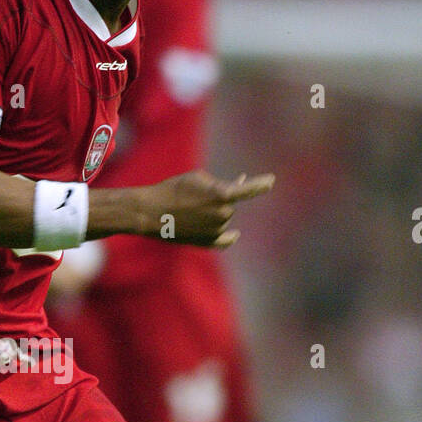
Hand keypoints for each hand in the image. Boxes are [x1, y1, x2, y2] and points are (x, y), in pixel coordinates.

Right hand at [143, 170, 274, 246]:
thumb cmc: (173, 190)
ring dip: (212, 213)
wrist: (150, 212)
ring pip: (223, 219)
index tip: (271, 181)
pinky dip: (229, 237)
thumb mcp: (198, 178)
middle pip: (229, 205)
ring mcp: (216, 231)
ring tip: (188, 210)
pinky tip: (236, 235)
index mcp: (222, 195)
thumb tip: (240, 185)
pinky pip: (224, 240)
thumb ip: (221, 183)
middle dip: (218, 199)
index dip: (261, 185)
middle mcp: (223, 215)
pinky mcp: (207, 242)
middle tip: (195, 196)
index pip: (248, 190)